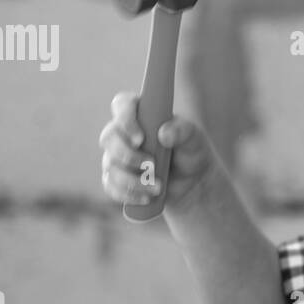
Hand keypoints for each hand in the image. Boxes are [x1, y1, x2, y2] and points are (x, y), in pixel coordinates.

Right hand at [98, 91, 216, 213]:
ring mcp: (117, 156)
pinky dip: (128, 194)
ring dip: (133, 179)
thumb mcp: (195, 139)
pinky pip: (111, 186)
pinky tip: (146, 198)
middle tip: (151, 164)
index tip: (140, 138)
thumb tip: (163, 133)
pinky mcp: (116, 178)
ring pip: (110, 165)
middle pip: (108, 137)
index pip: (122, 105)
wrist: (193, 183)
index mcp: (141, 114)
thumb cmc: (192, 153)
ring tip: (159, 187)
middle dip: (127, 154)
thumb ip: (183, 131)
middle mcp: (124, 133)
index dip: (126, 120)